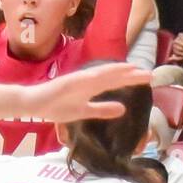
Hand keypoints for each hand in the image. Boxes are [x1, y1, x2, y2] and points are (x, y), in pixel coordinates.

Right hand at [22, 61, 150, 126]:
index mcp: (91, 86)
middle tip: (150, 73)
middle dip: (130, 74)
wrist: (32, 103)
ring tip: (133, 70)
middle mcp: (86, 80)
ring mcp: (76, 81)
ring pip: (100, 75)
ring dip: (116, 72)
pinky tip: (105, 76)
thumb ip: (102, 109)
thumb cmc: (56, 106)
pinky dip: (94, 77)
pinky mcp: (66, 84)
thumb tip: (123, 109)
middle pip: (111, 76)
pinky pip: (82, 81)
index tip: (146, 77)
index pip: (114, 81)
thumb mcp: (84, 111)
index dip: (130, 79)